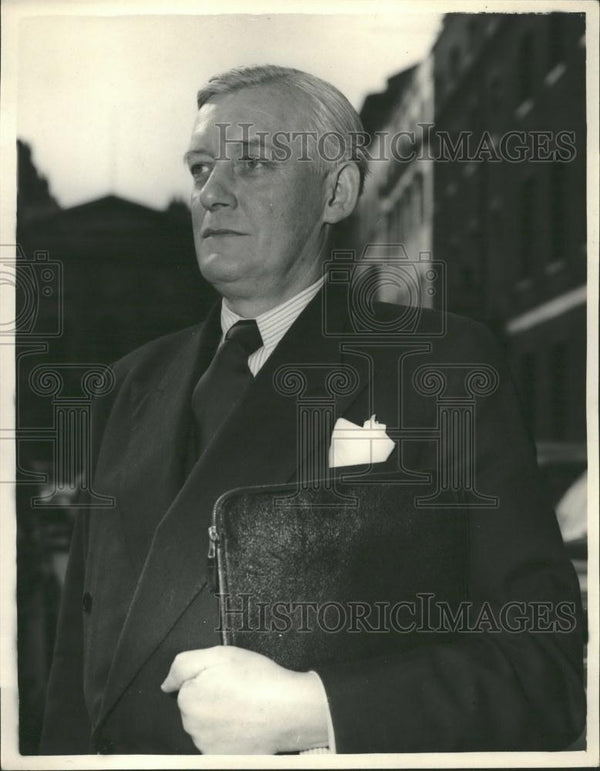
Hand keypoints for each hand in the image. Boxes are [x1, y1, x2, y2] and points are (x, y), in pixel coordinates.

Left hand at [161, 646, 328, 753]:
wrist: (288, 709)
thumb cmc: (256, 678)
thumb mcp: (219, 654)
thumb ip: (183, 664)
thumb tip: (166, 684)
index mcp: (188, 700)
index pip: (188, 685)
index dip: (209, 677)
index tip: (228, 677)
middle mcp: (192, 728)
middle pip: (196, 706)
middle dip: (212, 697)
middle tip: (238, 689)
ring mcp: (207, 746)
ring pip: (208, 725)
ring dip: (220, 716)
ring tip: (245, 706)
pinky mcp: (223, 758)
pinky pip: (219, 741)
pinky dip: (230, 733)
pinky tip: (246, 723)